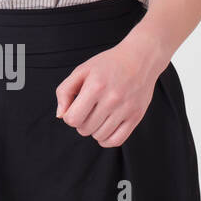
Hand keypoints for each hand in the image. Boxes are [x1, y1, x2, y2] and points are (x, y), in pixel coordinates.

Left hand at [54, 34, 168, 146]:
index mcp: (95, 87)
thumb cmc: (107, 65)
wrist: (139, 59)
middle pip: (85, 129)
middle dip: (81, 122)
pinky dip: (107, 140)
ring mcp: (126, 109)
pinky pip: (117, 141)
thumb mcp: (81, 71)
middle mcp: (112, 99)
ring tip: (97, 116)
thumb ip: (64, 91)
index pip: (72, 119)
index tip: (74, 108)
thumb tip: (61, 116)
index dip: (69, 116)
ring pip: (100, 136)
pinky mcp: (137, 116)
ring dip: (93, 130)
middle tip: (87, 110)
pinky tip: (104, 128)